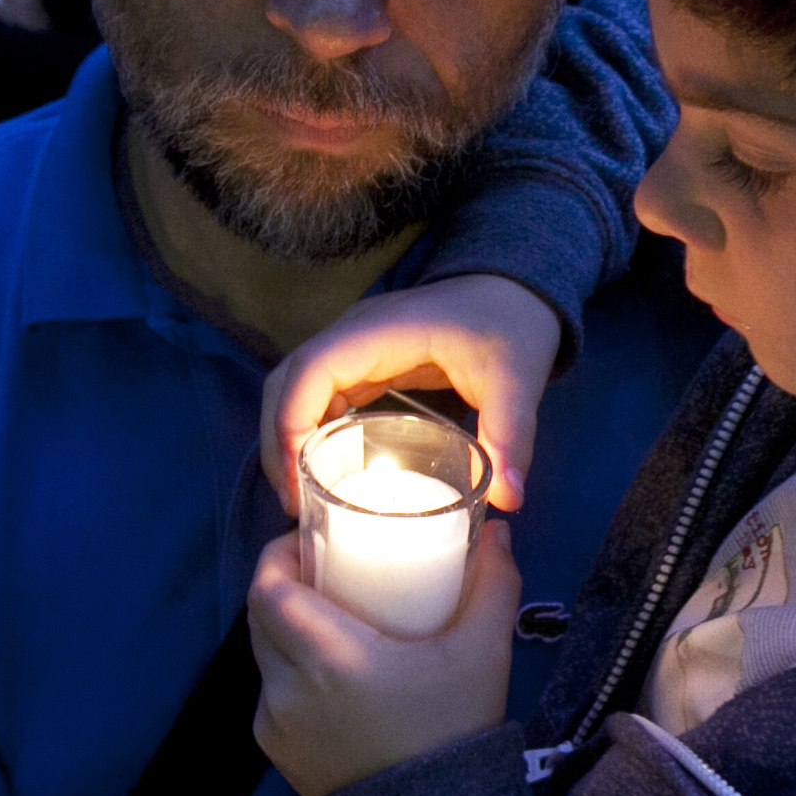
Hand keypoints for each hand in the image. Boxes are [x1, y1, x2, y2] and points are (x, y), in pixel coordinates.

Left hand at [247, 519, 518, 795]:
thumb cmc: (455, 731)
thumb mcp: (484, 652)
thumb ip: (493, 584)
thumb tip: (496, 531)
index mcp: (329, 656)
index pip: (268, 589)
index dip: (279, 554)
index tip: (309, 539)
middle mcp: (287, 688)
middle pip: (260, 616)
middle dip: (284, 585)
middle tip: (325, 570)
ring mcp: (276, 725)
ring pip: (265, 656)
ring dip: (287, 629)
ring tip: (331, 619)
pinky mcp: (278, 753)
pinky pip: (273, 695)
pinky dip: (292, 673)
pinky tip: (330, 674)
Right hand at [263, 274, 563, 513]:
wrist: (516, 291)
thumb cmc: (512, 323)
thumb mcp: (517, 379)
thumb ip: (512, 434)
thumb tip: (509, 499)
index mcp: (381, 330)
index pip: (310, 371)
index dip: (290, 425)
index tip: (297, 483)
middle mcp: (354, 334)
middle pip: (286, 383)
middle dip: (278, 443)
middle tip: (294, 504)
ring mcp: (355, 346)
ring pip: (295, 389)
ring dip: (287, 439)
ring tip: (301, 498)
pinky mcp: (364, 362)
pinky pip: (319, 395)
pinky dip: (309, 432)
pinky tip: (323, 472)